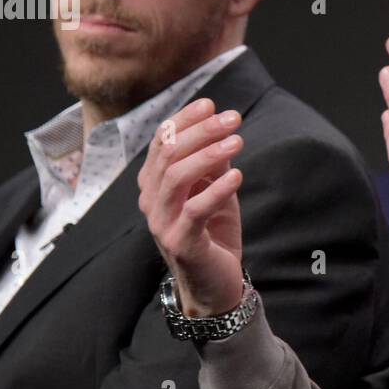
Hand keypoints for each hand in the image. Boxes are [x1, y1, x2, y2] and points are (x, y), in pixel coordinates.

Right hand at [137, 97, 245, 316]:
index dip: (185, 119)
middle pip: (168, 153)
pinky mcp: (179, 242)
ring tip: (238, 141)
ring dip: (209, 154)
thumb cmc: (213, 233)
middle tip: (233, 118)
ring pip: (176, 176)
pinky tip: (237, 175)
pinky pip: (194, 209)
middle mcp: (151, 200)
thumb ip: (213, 162)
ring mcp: (161, 222)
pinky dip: (216, 189)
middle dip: (201, 130)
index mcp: (154, 183)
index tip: (211, 104)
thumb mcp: (215, 190)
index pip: (161, 141)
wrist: (214, 284)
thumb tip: (221, 128)